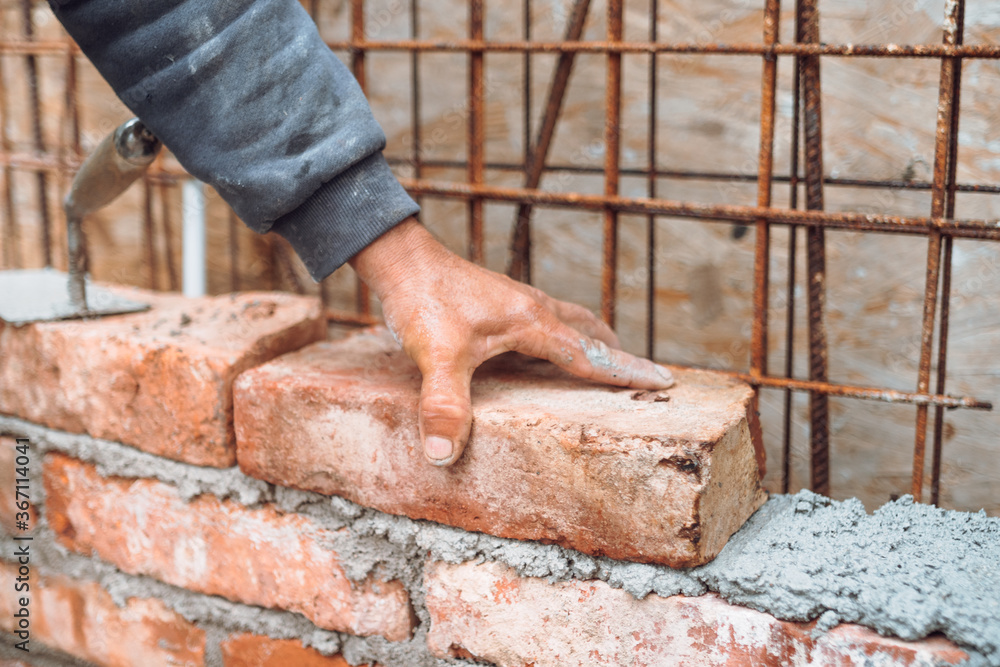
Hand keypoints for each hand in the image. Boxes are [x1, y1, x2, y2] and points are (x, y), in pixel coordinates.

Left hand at [350, 217, 674, 465]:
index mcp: (532, 321)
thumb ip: (444, 405)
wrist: (401, 260)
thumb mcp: (437, 356)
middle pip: (587, 330)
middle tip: (641, 375)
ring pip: (567, 321)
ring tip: (603, 359)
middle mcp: (532, 308)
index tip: (664, 382)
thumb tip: (444, 453)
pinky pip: (543, 321)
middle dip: (615, 354)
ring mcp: (515, 302)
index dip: (624, 372)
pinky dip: (559, 336)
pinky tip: (541, 351)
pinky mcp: (497, 302)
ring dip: (590, 339)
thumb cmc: (424, 300)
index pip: (590, 352)